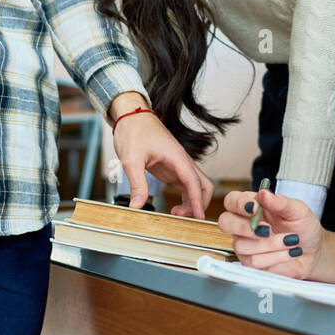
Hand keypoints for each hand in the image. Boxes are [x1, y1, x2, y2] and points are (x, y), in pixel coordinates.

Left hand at [110, 94, 212, 217]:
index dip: (197, 201)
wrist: (131, 116)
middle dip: (199, 203)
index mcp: (177, 157)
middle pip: (203, 185)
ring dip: (191, 203)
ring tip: (174, 215)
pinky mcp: (171, 168)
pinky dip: (184, 198)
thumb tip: (137, 206)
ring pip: (195, 187)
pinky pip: (185, 186)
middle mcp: (182, 161)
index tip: (199, 217)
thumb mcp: (131, 159)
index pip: (194, 182)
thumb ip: (136, 183)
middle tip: (182, 219)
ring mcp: (178, 165)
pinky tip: (173, 207)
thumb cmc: (133, 131)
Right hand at [218, 188, 320, 278]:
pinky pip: (254, 262)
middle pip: (225, 222)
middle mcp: (244, 225)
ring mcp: (245, 245)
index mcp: (252, 206)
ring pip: (242, 245)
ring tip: (290, 241)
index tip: (255, 208)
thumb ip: (280, 202)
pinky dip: (275, 257)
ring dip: (270, 244)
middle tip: (267, 229)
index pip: (232, 200)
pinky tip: (289, 253)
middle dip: (244, 227)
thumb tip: (264, 193)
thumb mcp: (298, 211)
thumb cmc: (303, 227)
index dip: (239, 204)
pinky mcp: (251, 264)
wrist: (313, 252)